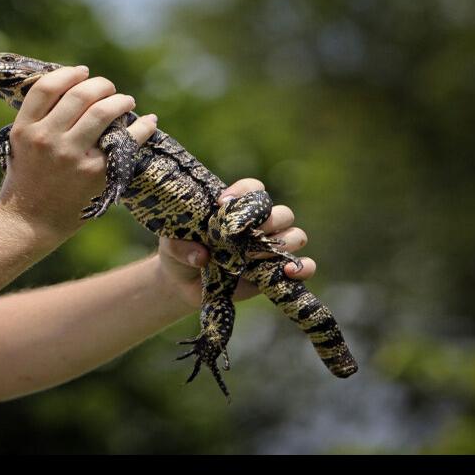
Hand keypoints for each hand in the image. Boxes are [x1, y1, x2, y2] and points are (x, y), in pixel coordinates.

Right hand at [0, 67, 157, 239]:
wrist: (29, 222)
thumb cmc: (27, 180)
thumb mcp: (20, 145)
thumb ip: (40, 118)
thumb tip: (76, 87)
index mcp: (25, 129)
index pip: (48, 87)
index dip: (69, 74)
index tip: (83, 72)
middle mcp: (47, 139)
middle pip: (80, 94)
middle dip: (101, 85)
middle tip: (108, 88)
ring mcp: (71, 156)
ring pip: (103, 111)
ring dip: (121, 101)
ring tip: (126, 102)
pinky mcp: (94, 173)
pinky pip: (126, 141)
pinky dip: (142, 127)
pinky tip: (147, 121)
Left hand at [156, 178, 316, 307]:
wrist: (183, 286)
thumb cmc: (179, 256)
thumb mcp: (171, 248)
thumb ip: (181, 248)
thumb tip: (202, 256)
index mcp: (236, 210)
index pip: (253, 189)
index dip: (245, 191)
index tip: (222, 203)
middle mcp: (258, 226)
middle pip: (281, 212)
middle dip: (269, 220)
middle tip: (245, 233)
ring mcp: (270, 249)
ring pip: (295, 235)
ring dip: (284, 242)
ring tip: (256, 253)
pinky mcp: (276, 272)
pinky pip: (304, 266)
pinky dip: (304, 267)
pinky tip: (289, 271)